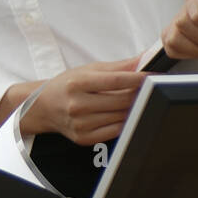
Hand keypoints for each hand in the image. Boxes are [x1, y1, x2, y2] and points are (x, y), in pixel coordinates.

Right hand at [20, 56, 147, 145]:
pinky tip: (120, 114)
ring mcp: (80, 124)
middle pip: (122, 100)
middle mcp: (77, 105)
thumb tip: (145, 59)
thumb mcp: (88, 70)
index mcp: (77, 84)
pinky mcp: (84, 138)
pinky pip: (116, 131)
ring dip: (132, 108)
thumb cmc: (67, 86)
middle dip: (139, 94)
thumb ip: (119, 66)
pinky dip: (123, 122)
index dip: (139, 79)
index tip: (153, 76)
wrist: (44, 107)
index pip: (116, 81)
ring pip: (121, 116)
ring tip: (132, 100)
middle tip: (146, 88)